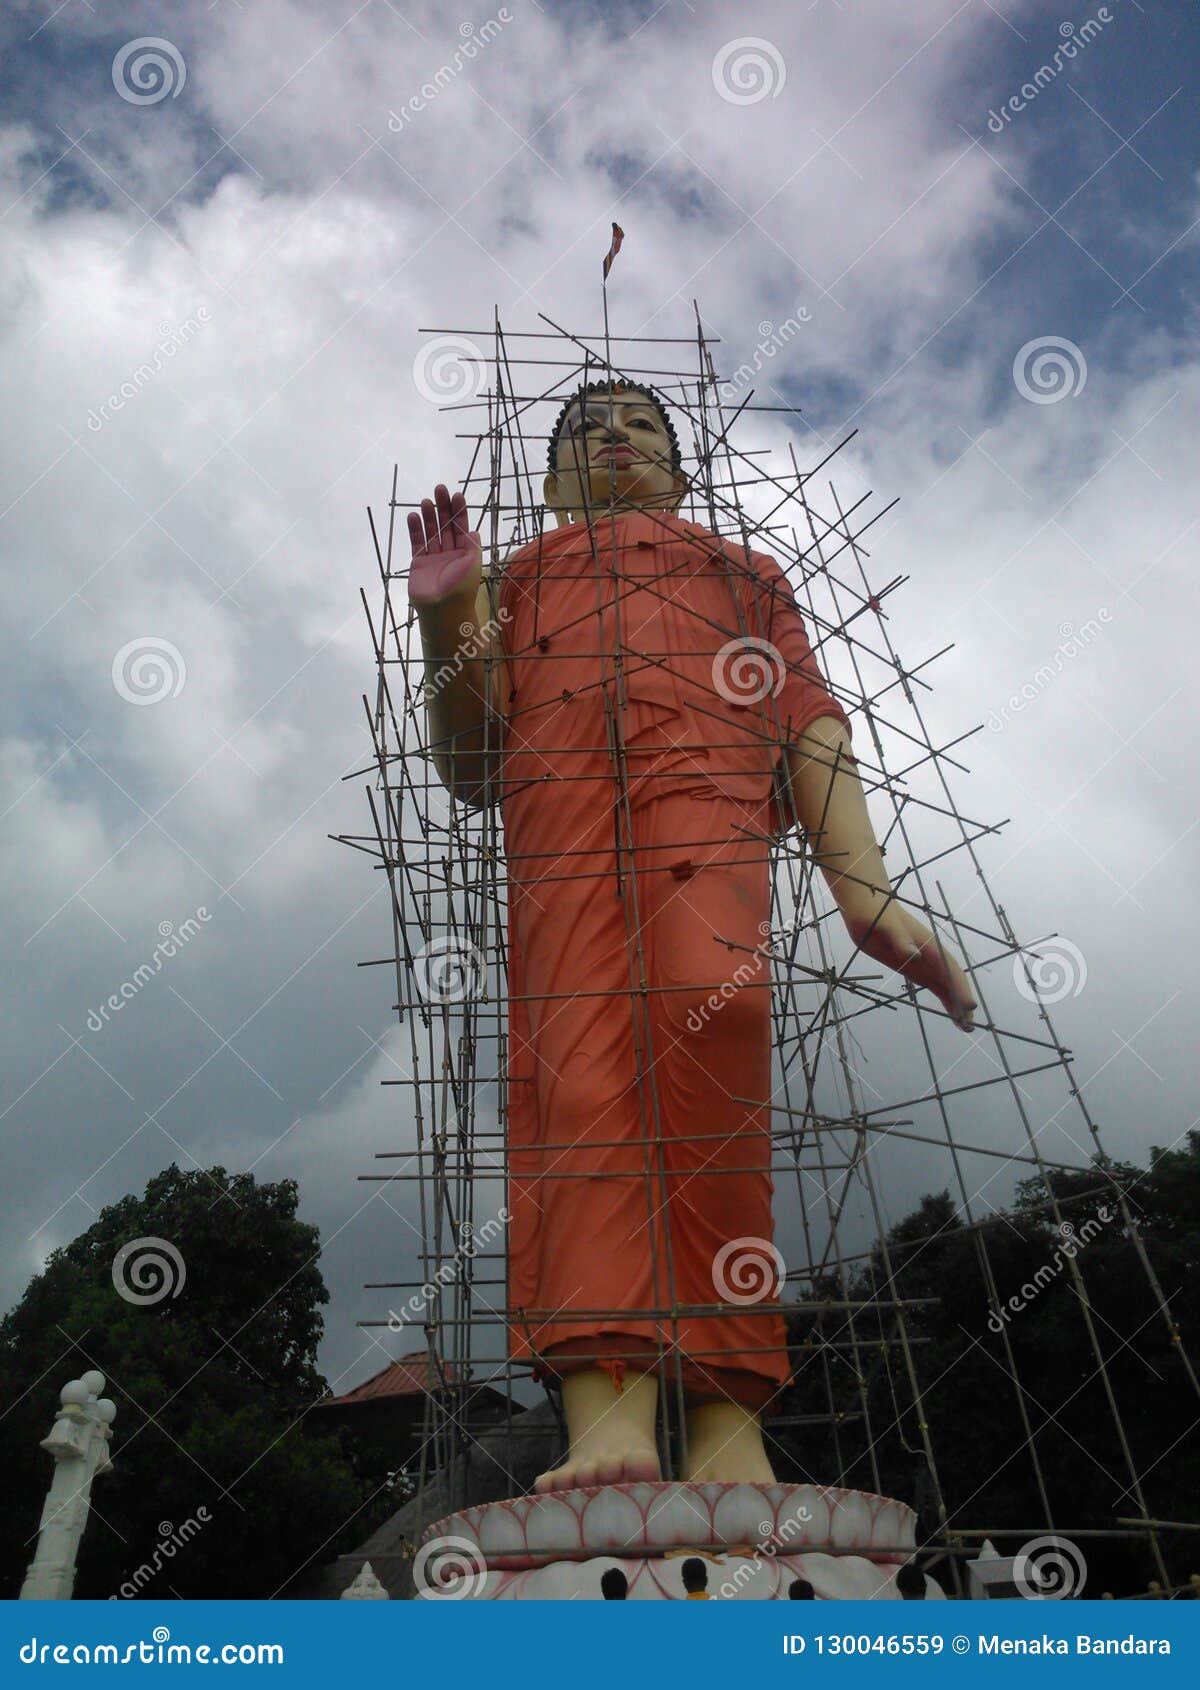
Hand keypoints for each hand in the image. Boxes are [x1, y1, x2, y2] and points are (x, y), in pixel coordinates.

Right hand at [407, 484, 481, 607]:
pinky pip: (417, 542)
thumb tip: (474, 530)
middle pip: (446, 525)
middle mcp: (450, 553)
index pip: (462, 527)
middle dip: (443, 508)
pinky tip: (414, 515)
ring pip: (431, 532)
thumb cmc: (461, 588)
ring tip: (426, 501)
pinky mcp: (419, 562)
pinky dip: (415, 529)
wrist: (442, 610)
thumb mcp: (473, 563)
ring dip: (429, 516)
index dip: (459, 511)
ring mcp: (434, 557)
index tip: (456, 495)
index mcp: (465, 553)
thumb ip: (473, 545)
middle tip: (440, 489)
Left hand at [843, 899, 977, 1032]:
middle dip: (962, 1001)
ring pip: (946, 986)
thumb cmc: (876, 913)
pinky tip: (952, 1015)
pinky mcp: (915, 969)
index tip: (969, 1006)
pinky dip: (945, 1000)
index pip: (949, 968)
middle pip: (952, 980)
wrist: (867, 908)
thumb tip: (914, 955)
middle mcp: (931, 955)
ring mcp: (925, 963)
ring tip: (965, 1028)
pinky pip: (935, 986)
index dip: (959, 987)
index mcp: (928, 944)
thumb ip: (900, 940)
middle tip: (969, 1026)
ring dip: (956, 1005)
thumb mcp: (885, 926)